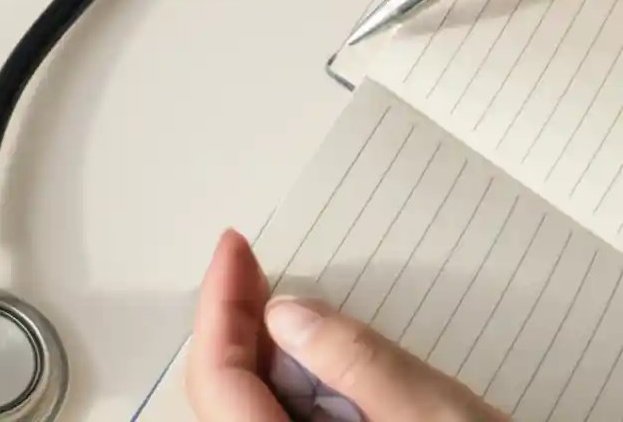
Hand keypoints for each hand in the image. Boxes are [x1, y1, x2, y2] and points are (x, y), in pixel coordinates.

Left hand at [184, 229, 505, 420]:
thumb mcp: (435, 417)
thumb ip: (355, 361)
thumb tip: (285, 313)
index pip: (218, 382)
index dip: (219, 307)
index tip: (233, 249)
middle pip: (224, 397)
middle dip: (233, 324)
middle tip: (247, 264)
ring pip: (248, 413)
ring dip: (257, 354)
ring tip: (270, 298)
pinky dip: (285, 387)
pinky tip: (304, 357)